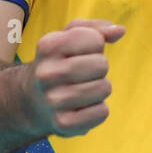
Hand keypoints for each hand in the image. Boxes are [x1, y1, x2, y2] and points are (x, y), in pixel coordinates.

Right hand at [26, 18, 124, 138]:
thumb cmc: (59, 62)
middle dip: (100, 67)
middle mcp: (46, 73)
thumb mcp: (70, 37)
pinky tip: (80, 107)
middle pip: (102, 65)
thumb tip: (120, 31)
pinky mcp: (62, 124)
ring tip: (80, 90)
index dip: (95, 45)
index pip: (95, 39)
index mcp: (48, 46)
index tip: (79, 52)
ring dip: (99, 89)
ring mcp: (53, 101)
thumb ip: (97, 28)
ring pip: (105, 88)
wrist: (31, 101)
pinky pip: (102, 112)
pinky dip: (98, 110)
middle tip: (82, 74)